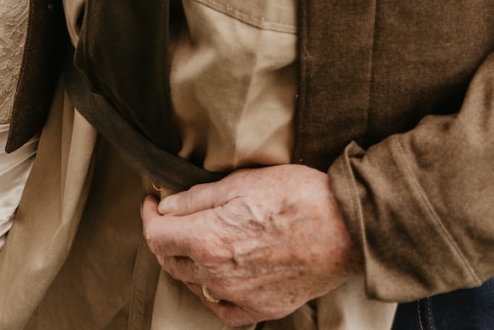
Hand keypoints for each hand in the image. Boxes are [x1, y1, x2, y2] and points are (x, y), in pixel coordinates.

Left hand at [141, 163, 361, 325]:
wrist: (344, 228)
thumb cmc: (296, 197)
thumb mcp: (240, 182)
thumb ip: (198, 198)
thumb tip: (168, 206)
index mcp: (207, 239)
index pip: (156, 235)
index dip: (149, 216)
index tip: (153, 203)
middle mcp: (217, 274)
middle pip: (171, 261)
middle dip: (165, 238)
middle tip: (172, 217)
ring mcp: (240, 296)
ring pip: (195, 285)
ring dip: (187, 262)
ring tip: (196, 240)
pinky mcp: (263, 308)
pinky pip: (224, 310)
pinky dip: (215, 294)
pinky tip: (219, 278)